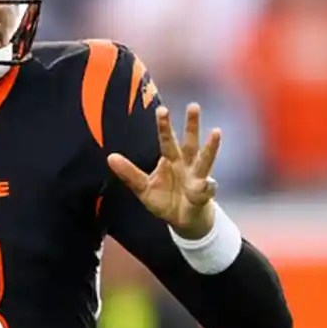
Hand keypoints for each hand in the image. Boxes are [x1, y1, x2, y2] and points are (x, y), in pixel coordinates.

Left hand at [107, 103, 220, 239]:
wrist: (182, 221)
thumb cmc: (164, 200)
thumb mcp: (143, 188)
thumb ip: (129, 174)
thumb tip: (110, 157)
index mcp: (171, 160)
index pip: (167, 140)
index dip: (164, 126)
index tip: (162, 109)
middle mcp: (186, 164)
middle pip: (190, 142)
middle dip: (192, 125)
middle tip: (193, 105)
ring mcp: (197, 178)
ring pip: (205, 160)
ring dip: (211, 147)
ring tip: (216, 132)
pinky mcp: (203, 194)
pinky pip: (207, 189)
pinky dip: (208, 187)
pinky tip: (207, 185)